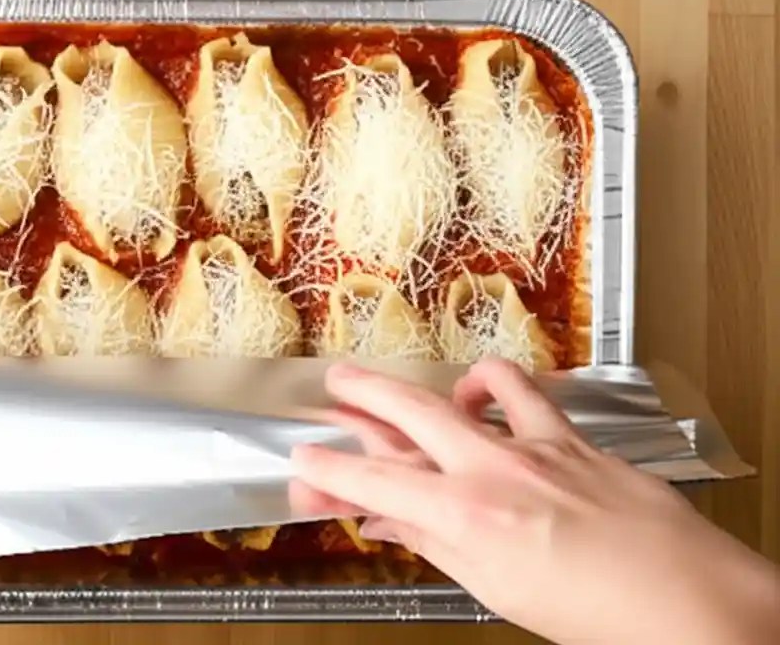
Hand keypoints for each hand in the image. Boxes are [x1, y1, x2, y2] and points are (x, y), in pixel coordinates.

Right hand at [291, 358, 779, 644]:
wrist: (687, 601)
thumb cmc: (601, 613)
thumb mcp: (494, 589)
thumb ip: (434, 546)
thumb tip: (389, 525)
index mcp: (467, 519)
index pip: (374, 482)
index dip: (329, 471)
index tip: (306, 466)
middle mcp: (495, 471)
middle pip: (406, 414)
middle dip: (358, 395)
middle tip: (331, 388)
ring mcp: (535, 447)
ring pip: (458, 393)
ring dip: (423, 383)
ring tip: (395, 380)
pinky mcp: (572, 438)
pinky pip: (522, 391)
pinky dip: (492, 384)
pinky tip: (479, 392)